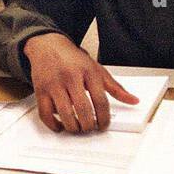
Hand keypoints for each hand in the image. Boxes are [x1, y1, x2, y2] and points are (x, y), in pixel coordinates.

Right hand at [23, 33, 138, 132]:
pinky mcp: (40, 90)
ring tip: (77, 128)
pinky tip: (60, 126)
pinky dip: (53, 125)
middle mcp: (71, 77)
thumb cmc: (73, 59)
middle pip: (83, 109)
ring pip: (64, 114)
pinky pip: (45, 114)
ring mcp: (54, 84)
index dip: (104, 118)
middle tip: (90, 128)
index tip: (103, 125)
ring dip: (73, 127)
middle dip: (89, 125)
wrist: (48, 45)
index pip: (100, 100)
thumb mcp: (96, 69)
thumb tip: (132, 100)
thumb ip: (114, 87)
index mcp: (88, 72)